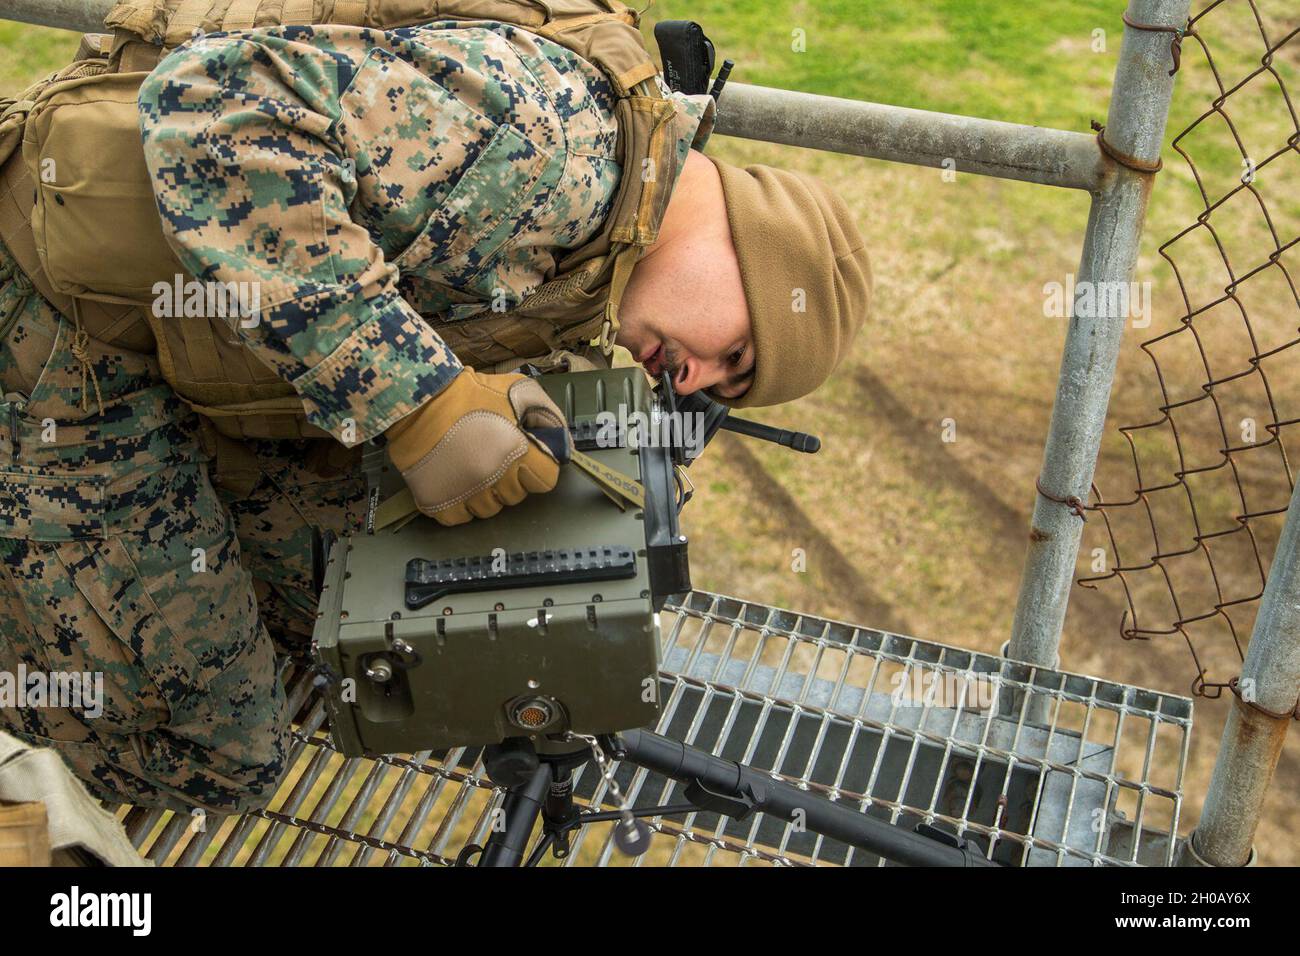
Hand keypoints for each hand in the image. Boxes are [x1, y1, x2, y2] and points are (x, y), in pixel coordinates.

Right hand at [384, 369, 572, 525]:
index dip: (537, 468)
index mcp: (518, 452)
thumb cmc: (470, 393)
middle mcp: (494, 478)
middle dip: (510, 478)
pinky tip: (455, 480)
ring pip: (490, 509)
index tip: (526, 458)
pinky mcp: (439, 502)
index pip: (546, 481)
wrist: (418, 399)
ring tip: (471, 465)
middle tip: (492, 454)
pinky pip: (461, 517)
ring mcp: (465, 493)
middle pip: (516, 496)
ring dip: (486, 492)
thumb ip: (549, 418)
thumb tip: (561, 446)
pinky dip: (459, 504)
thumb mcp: (520, 391)